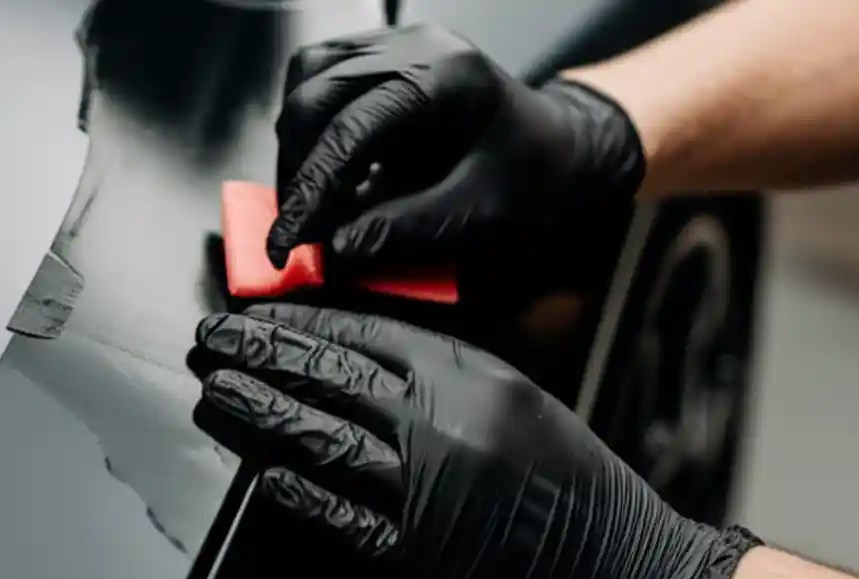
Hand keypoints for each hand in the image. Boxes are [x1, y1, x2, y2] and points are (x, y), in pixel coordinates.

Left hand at [188, 304, 758, 578]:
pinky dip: (296, 491)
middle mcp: (444, 424)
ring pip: (320, 439)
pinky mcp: (418, 554)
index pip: (362, 335)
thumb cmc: (571, 483)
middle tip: (207, 340)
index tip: (254, 315)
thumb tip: (356, 352)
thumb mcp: (517, 397)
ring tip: (211, 393)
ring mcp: (427, 490)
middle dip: (257, 355)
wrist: (621, 570)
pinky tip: (258, 471)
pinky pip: (340, 515)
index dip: (296, 323)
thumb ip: (444, 372)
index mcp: (472, 376)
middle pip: (329, 377)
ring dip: (255, 414)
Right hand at [268, 25, 644, 276]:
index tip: (287, 244)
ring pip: (309, 80)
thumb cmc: (540, 179)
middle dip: (297, 171)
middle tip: (298, 230)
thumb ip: (402, 232)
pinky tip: (329, 169)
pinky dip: (312, 128)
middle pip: (315, 95)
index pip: (349, 130)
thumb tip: (333, 254)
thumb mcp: (478, 216)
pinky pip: (323, 78)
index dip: (309, 193)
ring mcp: (399, 44)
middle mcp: (417, 46)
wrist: (571, 151)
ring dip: (298, 146)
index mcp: (446, 79)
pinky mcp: (387, 58)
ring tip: (313, 201)